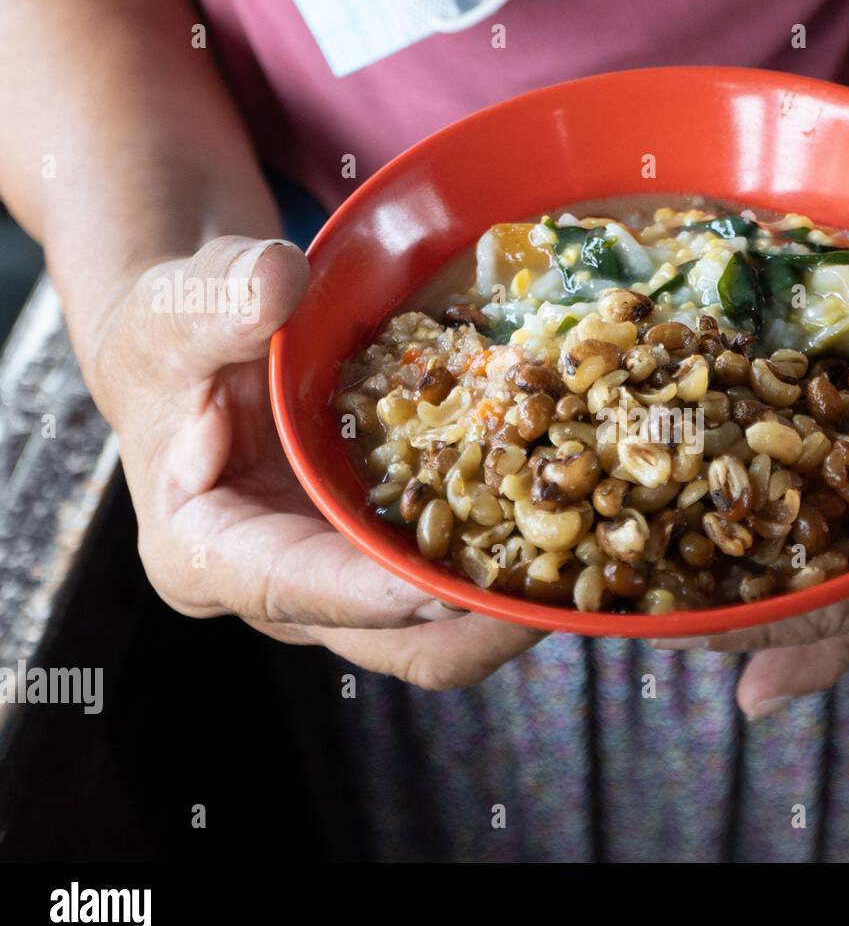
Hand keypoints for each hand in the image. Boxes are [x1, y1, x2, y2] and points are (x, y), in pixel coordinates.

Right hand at [91, 236, 544, 688]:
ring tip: (600, 565)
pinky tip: (580, 518)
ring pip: (442, 628)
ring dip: (518, 604)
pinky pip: (461, 577)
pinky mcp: (390, 554)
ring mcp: (346, 581)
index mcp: (211, 554)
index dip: (375, 592)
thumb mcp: (175, 309)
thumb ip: (215, 301)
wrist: (203, 349)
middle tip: (570, 592)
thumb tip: (275, 282)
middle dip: (483, 625)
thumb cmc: (172, 338)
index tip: (449, 585)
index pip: (298, 589)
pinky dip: (517, 558)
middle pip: (394, 643)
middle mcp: (286, 591)